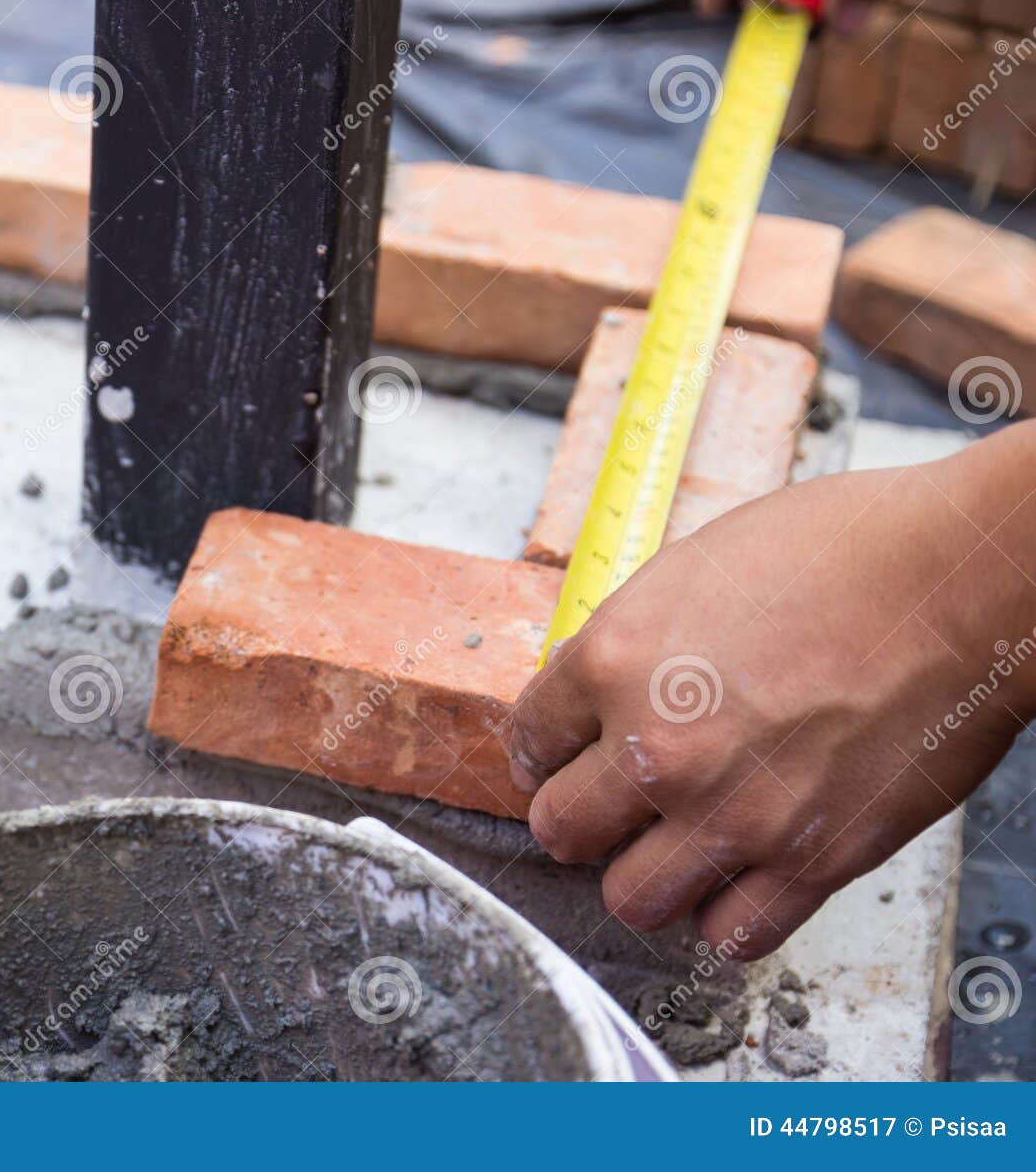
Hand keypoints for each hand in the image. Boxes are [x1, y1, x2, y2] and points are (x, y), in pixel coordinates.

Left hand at [507, 423, 1035, 958]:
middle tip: (605, 807)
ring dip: (641, 876)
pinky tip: (735, 879)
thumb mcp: (691, 569)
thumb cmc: (844, 552)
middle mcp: (659, 747)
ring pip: (630, 899)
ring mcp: (732, 813)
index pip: (528, 737)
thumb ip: (630, 642)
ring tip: (668, 848)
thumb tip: (594, 688)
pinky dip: (724, 916)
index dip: (543, 749)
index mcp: (615, 661)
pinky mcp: (810, 860)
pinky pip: (730, 935)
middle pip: (560, 830)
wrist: (959, 580)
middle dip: (577, 818)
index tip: (558, 757)